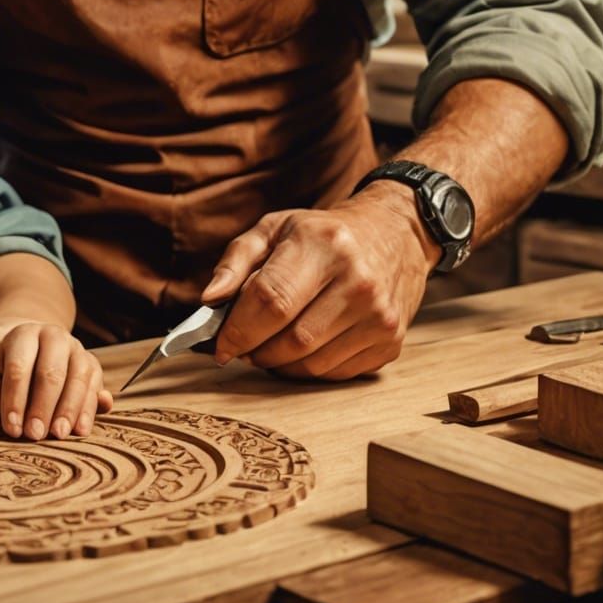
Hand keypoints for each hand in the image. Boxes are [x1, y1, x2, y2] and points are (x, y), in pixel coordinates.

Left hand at [0, 320, 112, 439]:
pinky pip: (94, 383)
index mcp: (20, 334)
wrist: (26, 338)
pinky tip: (81, 430)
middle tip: (35, 435)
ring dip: (69, 408)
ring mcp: (74, 347)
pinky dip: (90, 406)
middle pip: (50, 371)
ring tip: (59, 435)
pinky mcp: (90, 362)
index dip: (14, 398)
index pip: (18, 366)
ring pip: (77, 376)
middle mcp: (50, 335)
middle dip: (43, 406)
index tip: (11, 428)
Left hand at [202, 186, 438, 379]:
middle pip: (292, 339)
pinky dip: (307, 369)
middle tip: (241, 346)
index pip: (272, 299)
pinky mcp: (390, 342)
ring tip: (268, 344)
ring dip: (279, 363)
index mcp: (323, 244)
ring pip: (312, 363)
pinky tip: (300, 348)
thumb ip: (236, 261)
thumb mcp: (274, 228)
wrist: (393, 236)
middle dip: (256, 350)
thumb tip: (209, 300)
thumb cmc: (321, 233)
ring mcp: (379, 315)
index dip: (239, 329)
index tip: (219, 345)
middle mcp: (358, 281)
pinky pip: (335, 373)